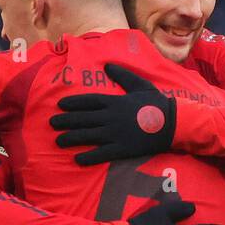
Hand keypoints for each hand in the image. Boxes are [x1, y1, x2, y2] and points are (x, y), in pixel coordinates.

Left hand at [50, 62, 175, 165]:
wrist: (173, 123)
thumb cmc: (157, 103)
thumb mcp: (140, 84)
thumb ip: (122, 75)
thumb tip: (107, 65)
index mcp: (115, 101)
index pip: (88, 101)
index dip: (73, 104)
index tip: (60, 105)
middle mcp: (111, 117)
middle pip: (83, 119)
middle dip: (66, 121)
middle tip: (52, 123)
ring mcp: (115, 134)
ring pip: (88, 135)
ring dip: (72, 138)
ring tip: (58, 141)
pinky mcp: (122, 149)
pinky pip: (101, 154)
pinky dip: (89, 157)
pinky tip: (77, 159)